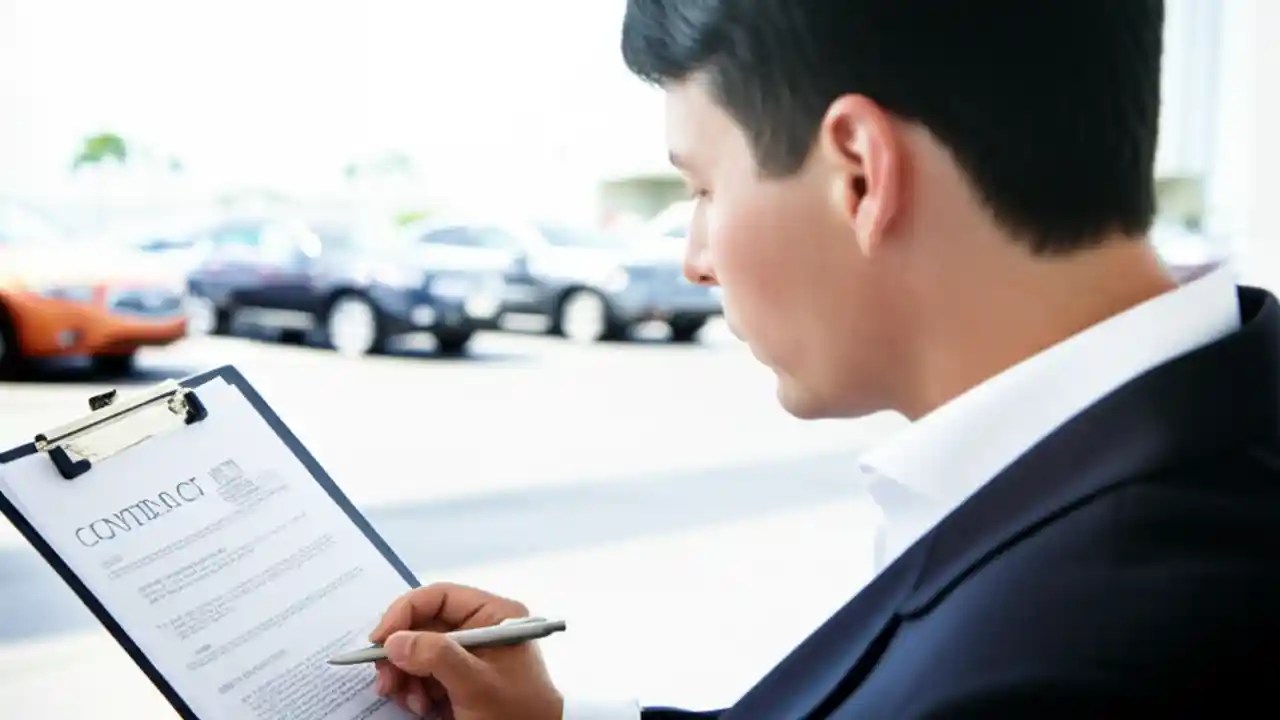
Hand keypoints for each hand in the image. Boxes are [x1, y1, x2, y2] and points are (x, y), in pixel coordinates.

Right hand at [369, 582, 563, 718]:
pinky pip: (425, 674)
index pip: (440, 597)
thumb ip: (436, 657)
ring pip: (419, 652)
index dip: (405, 612)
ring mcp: (470, 654)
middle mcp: (480, 628)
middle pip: (424, 626)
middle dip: (402, 653)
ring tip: (411, 701)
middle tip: (386, 680)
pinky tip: (422, 707)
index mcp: (494, 615)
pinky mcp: (460, 679)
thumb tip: (394, 641)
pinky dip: (415, 690)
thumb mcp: (476, 683)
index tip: (380, 639)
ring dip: (406, 676)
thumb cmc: (516, 713)